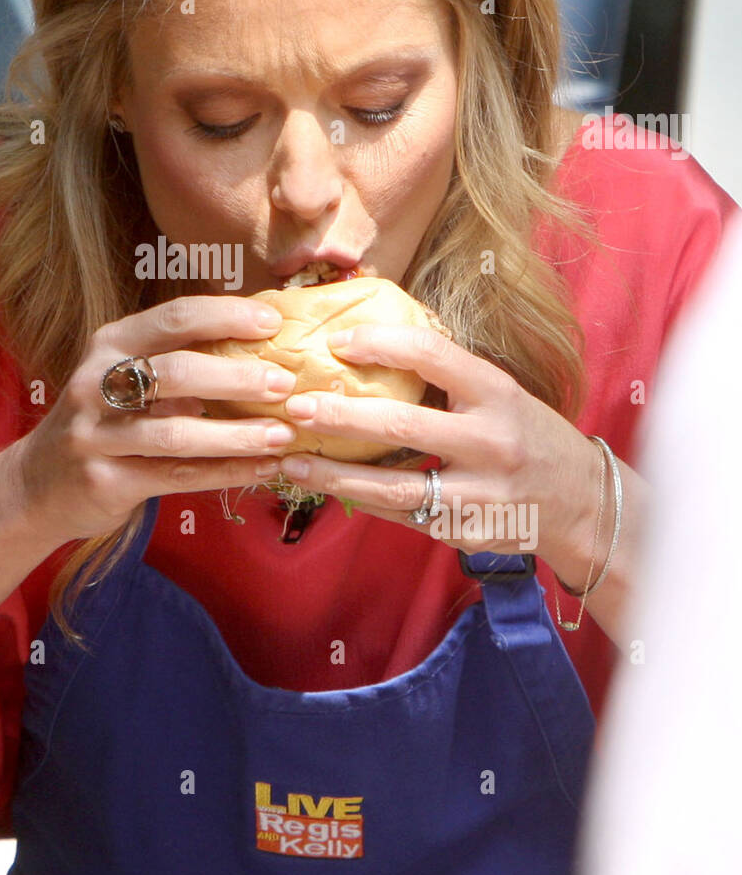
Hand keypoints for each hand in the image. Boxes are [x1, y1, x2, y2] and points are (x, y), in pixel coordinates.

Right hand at [14, 295, 303, 546]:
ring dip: (237, 434)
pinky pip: (176, 477)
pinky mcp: (104, 481)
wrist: (38, 484)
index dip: (226, 316)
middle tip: (285, 384)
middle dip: (237, 377)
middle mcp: (97, 383)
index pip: (173, 318)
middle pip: (176, 372)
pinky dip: (225, 472)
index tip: (274, 322)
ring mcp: (97, 434)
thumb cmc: (105, 421)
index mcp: (110, 345)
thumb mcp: (126, 377)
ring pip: (177, 433)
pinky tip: (262, 470)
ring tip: (283, 435)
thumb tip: (264, 343)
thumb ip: (179, 360)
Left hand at [275, 321, 602, 573]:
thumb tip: (369, 343)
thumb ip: (447, 376)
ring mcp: (478, 493)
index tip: (337, 341)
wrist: (584, 505)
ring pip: (393, 485)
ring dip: (334, 472)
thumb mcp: (501, 394)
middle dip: (341, 414)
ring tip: (291, 458)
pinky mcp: (465, 532)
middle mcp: (491, 441)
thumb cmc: (528, 435)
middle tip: (296, 405)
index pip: (432, 354)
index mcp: (497, 393)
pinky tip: (325, 485)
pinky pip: (401, 514)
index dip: (379, 343)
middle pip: (402, 424)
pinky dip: (358, 499)